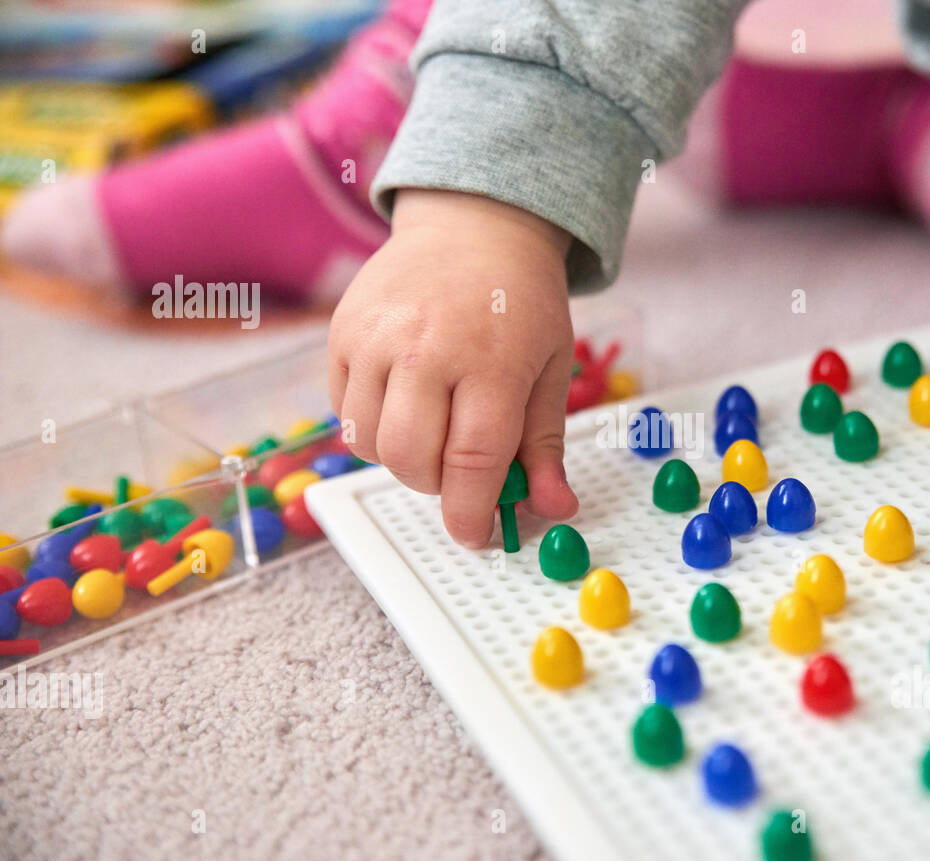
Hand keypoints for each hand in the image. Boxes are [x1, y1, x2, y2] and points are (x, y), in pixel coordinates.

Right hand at [329, 189, 579, 546]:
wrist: (474, 225)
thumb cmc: (520, 302)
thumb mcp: (552, 370)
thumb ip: (546, 446)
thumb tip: (554, 508)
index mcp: (491, 361)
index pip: (472, 462)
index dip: (471, 513)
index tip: (476, 534)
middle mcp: (425, 349)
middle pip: (411, 461)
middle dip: (437, 485)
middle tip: (460, 469)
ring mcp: (375, 339)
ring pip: (369, 444)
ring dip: (403, 459)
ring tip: (434, 429)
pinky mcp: (342, 334)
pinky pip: (344, 413)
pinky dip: (373, 427)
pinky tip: (405, 401)